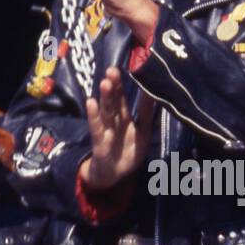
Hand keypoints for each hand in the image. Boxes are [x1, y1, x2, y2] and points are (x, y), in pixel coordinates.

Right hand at [80, 67, 155, 190]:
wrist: (115, 175)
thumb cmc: (129, 151)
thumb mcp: (143, 131)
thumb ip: (147, 112)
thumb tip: (153, 92)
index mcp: (123, 117)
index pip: (123, 97)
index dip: (122, 84)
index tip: (123, 68)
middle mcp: (113, 120)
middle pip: (113, 101)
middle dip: (113, 86)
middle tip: (112, 70)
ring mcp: (106, 130)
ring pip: (106, 112)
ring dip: (105, 98)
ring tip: (105, 83)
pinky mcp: (99, 142)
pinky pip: (97, 128)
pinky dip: (94, 116)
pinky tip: (91, 103)